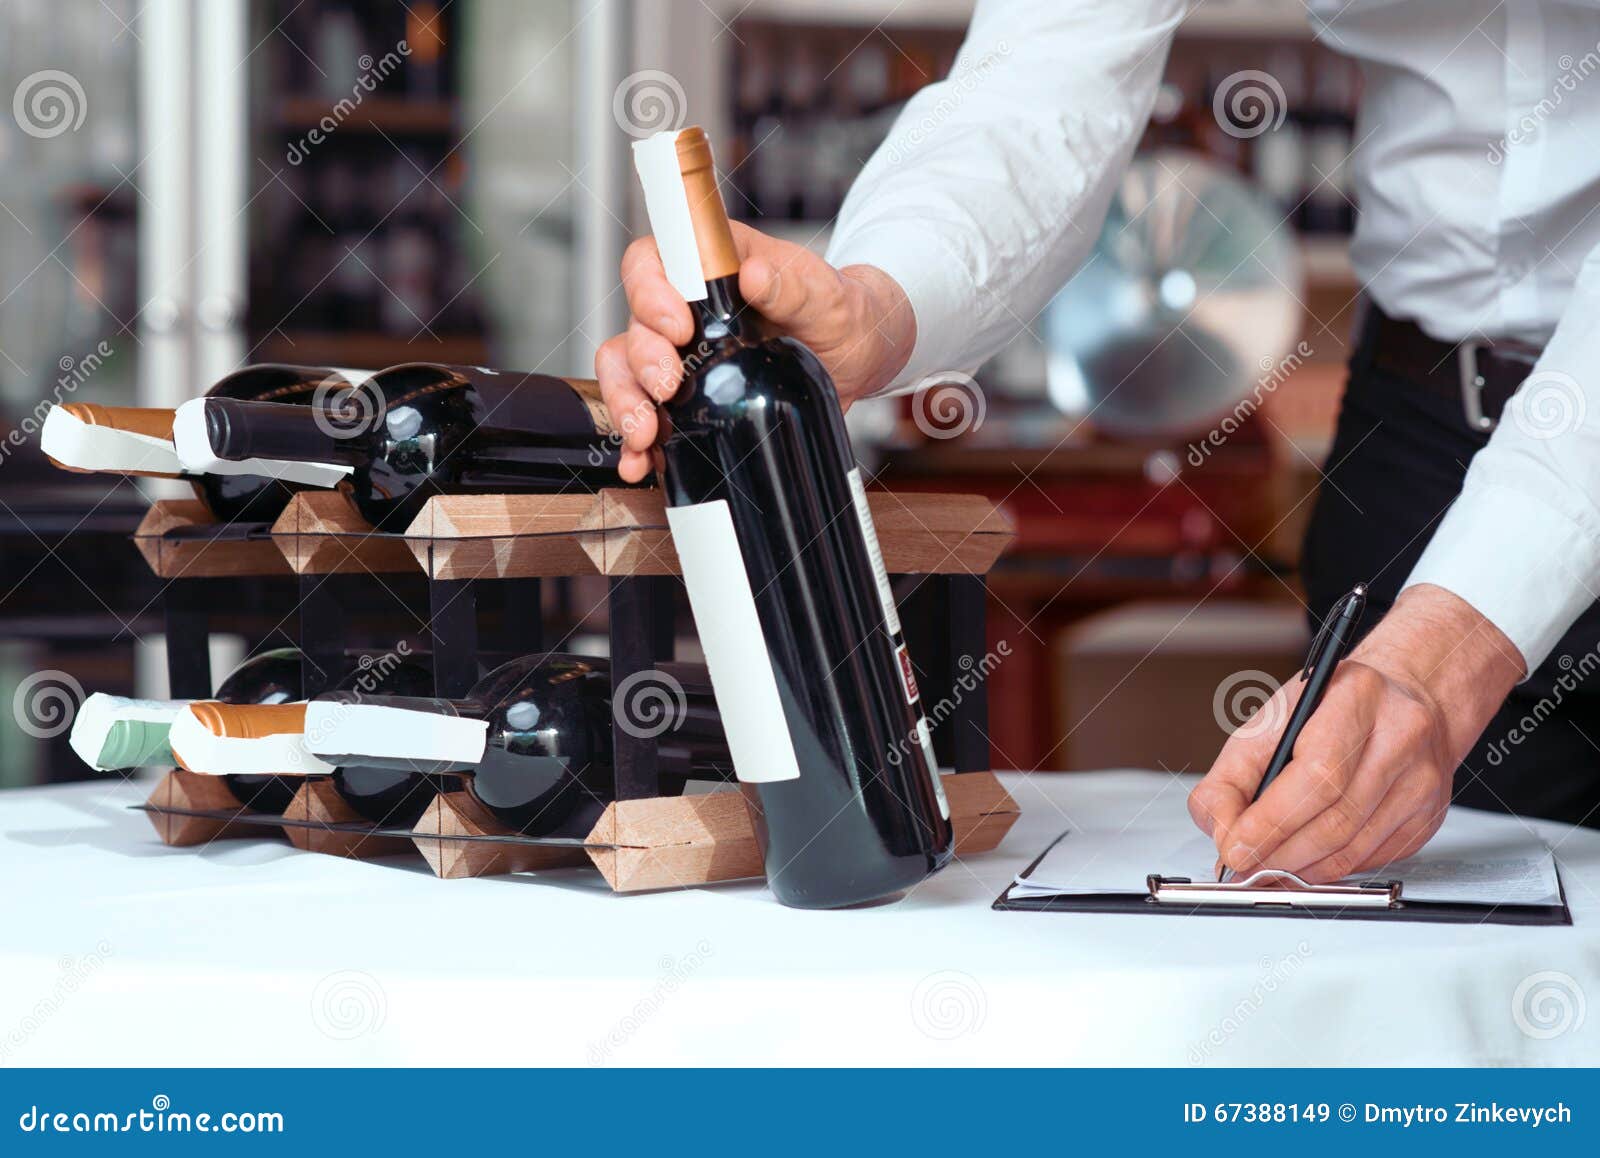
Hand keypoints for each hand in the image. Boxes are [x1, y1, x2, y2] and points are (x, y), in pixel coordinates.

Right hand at [594, 220, 914, 481]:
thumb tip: (754, 274)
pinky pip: (647, 415)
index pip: (652, 262)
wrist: (857, 359)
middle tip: (668, 387)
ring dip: (626, 403)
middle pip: (634, 325)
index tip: (678, 326)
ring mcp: (683, 356)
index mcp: (710, 267)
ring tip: (645, 434)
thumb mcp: (828, 296)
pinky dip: (635, 443)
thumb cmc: (840, 312)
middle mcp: (686, 309)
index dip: (648, 290)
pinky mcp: (690, 400)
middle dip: (641, 361)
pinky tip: (640, 462)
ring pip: (626, 371)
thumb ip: (794, 285)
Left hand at [1188, 585, 1524, 882]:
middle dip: (1278, 852)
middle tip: (1243, 863)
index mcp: (1356, 697)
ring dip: (1300, 869)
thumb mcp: (1268, 723)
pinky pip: (1370, 860)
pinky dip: (1328, 869)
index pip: (1315, 776)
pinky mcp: (1428, 818)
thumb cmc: (1328, 710)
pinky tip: (1304, 860)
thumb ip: (1230, 777)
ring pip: (1353, 849)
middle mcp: (1401, 736)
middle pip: (1335, 819)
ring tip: (1266, 866)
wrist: (1403, 699)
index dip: (1270, 822)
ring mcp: (1422, 781)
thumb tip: (1220, 830)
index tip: (1234, 847)